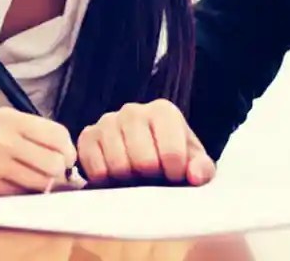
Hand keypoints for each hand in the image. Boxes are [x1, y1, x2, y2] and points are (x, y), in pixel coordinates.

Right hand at [0, 107, 77, 196]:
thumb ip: (27, 131)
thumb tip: (60, 150)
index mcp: (10, 118)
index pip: (57, 135)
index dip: (68, 151)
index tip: (66, 159)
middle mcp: (5, 138)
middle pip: (54, 162)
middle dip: (60, 173)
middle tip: (55, 176)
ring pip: (42, 182)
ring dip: (45, 187)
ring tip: (36, 183)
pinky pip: (21, 194)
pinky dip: (25, 195)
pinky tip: (17, 189)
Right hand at [77, 99, 215, 185]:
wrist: (145, 154)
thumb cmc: (172, 158)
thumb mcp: (193, 162)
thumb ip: (202, 168)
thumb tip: (194, 175)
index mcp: (162, 111)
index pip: (171, 151)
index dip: (175, 172)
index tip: (174, 175)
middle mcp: (132, 110)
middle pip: (143, 160)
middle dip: (150, 177)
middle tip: (152, 177)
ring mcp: (107, 121)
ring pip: (118, 166)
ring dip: (128, 180)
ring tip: (135, 175)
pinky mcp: (87, 136)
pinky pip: (95, 168)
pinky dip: (106, 179)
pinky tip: (116, 175)